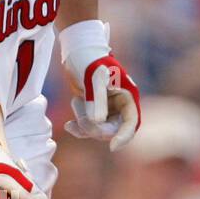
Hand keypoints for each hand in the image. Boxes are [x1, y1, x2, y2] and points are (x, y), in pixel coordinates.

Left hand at [59, 19, 140, 150]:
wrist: (76, 51)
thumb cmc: (88, 59)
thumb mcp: (92, 78)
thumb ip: (97, 99)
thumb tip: (98, 122)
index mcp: (127, 96)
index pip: (131, 122)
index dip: (124, 136)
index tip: (113, 147)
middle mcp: (120, 105)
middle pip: (114, 130)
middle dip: (96, 130)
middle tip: (79, 123)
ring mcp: (108, 109)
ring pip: (99, 131)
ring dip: (85, 126)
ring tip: (74, 108)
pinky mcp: (95, 111)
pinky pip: (90, 127)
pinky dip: (80, 127)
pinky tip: (69, 125)